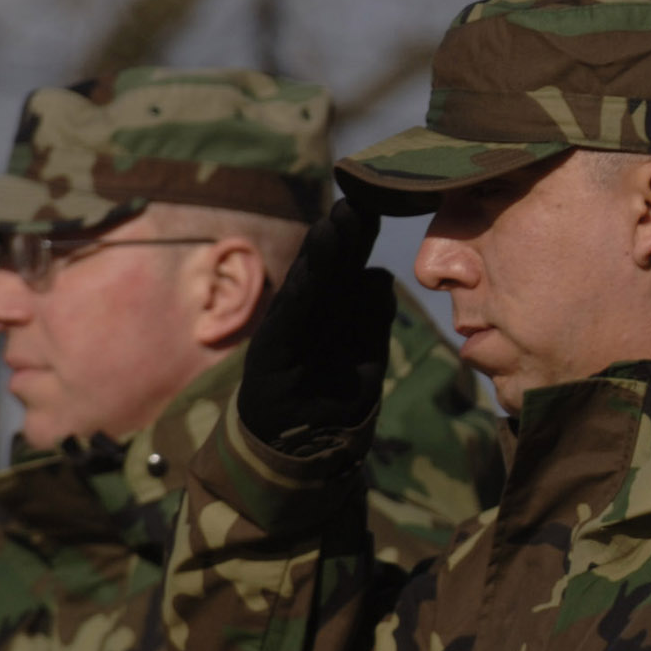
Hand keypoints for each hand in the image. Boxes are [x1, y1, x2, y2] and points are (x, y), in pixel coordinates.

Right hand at [237, 201, 393, 455]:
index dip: (362, 234)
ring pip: (308, 284)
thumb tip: (379, 275)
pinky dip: (302, 292)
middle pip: (329, 265)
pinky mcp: (270, 352)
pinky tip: (314, 269)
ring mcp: (287, 330)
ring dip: (323, 253)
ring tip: (338, 221)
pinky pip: (289, 318)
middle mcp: (309, 314)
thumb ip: (373, 323)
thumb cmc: (333, 404)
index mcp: (334, 312)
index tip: (381, 199)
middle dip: (344, 231)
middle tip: (361, 196)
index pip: (350, 265)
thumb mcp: (366, 362)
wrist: (298, 454)